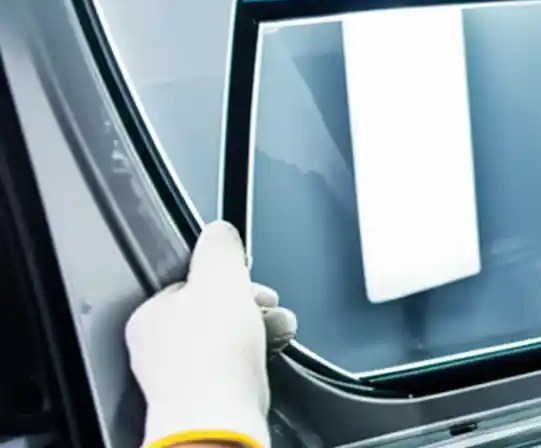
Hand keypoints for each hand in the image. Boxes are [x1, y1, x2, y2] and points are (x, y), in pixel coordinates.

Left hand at [125, 222, 296, 447]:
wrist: (219, 421)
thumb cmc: (211, 359)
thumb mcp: (220, 280)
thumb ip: (219, 248)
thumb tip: (220, 232)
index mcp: (150, 315)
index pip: (192, 282)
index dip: (229, 278)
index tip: (252, 281)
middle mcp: (158, 348)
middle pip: (213, 311)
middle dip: (249, 305)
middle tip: (267, 308)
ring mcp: (180, 376)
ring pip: (226, 340)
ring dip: (257, 330)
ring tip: (277, 330)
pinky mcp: (205, 399)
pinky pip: (232, 368)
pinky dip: (253, 359)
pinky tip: (267, 356)